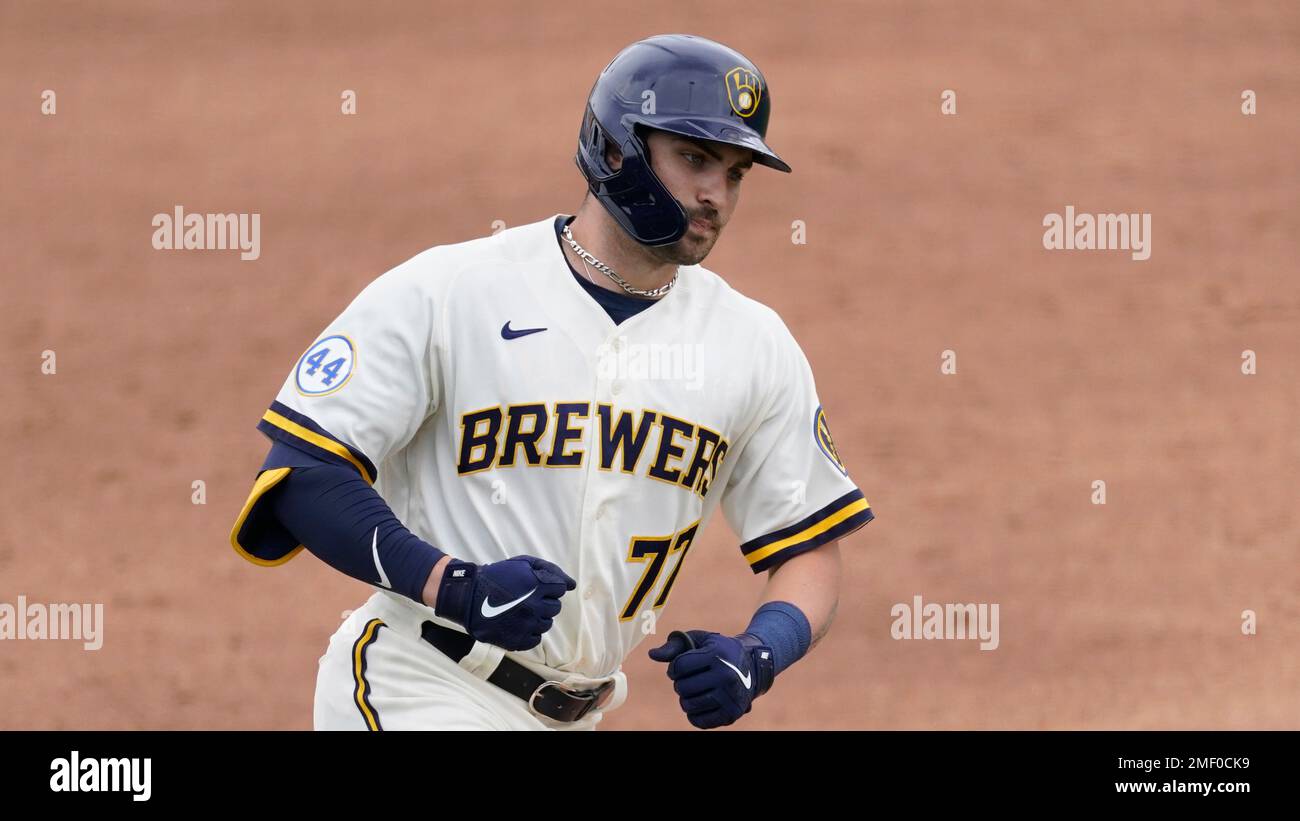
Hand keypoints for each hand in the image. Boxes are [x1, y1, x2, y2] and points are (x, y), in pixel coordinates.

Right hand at [434, 555, 575, 650]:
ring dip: (537, 617)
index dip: (548, 586)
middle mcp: (535, 607)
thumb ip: (550, 571)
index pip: (560, 589)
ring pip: (546, 624)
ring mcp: (526, 626)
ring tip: (520, 610)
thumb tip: (572, 585)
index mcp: (538, 586)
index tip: (535, 586)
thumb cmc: (497, 576)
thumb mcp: (523, 564)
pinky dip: (529, 632)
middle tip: (527, 598)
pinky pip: (535, 639)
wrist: (469, 596)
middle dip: (544, 602)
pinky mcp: (517, 640)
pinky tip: (517, 622)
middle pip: (555, 608)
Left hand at [648, 629, 774, 728]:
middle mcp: (726, 676)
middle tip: (692, 678)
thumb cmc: (718, 650)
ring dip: (687, 698)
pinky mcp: (731, 714)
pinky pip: (698, 721)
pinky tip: (702, 702)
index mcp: (717, 655)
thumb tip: (652, 654)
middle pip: (682, 687)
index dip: (674, 668)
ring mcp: (730, 697)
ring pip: (688, 705)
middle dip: (681, 683)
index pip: (678, 667)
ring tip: (697, 689)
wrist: (752, 665)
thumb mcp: (700, 640)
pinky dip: (694, 714)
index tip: (682, 666)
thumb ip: (674, 646)